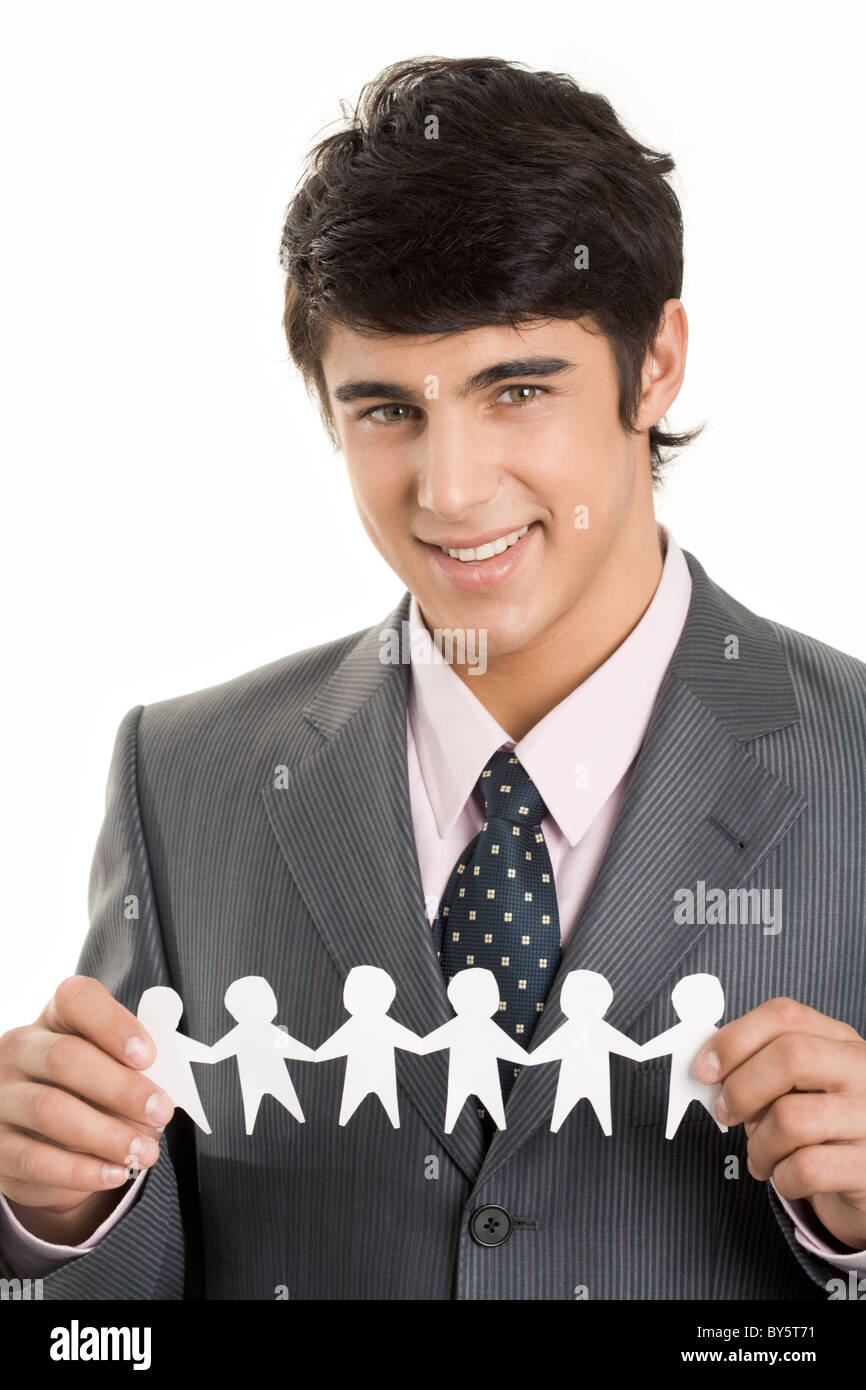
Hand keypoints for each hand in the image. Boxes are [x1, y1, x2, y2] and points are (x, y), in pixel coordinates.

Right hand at [0, 975, 173, 1241]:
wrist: (46, 1137)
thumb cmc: (93, 1090)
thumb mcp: (114, 1068)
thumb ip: (135, 1070)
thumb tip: (160, 1097)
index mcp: (55, 1018)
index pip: (76, 1000)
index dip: (114, 1024)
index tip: (149, 1055)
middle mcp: (19, 1049)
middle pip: (66, 1059)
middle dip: (121, 1088)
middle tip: (162, 1112)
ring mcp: (1, 1096)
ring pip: (50, 1111)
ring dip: (106, 1135)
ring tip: (145, 1152)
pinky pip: (36, 1159)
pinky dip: (81, 1170)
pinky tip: (114, 1173)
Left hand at [694, 997, 865, 1250]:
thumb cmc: (823, 1128)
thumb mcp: (800, 1087)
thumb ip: (760, 1069)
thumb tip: (708, 1069)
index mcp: (840, 1042)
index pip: (785, 1016)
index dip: (734, 1039)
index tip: (705, 1068)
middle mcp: (863, 1071)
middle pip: (790, 1056)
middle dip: (741, 1088)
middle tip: (725, 1112)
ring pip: (790, 1118)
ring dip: (759, 1145)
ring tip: (762, 1157)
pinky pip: (806, 1168)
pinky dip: (782, 1178)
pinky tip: (787, 1177)